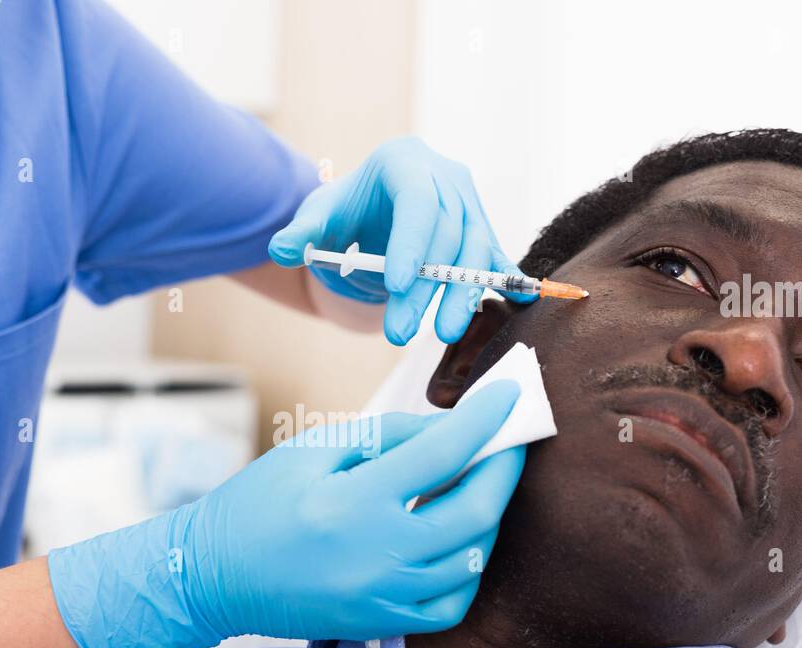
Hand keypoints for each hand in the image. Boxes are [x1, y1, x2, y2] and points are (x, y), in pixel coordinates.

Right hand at [48, 380, 525, 647]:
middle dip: (504, 469)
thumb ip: (386, 435)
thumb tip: (449, 425)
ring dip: (488, 518)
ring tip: (480, 486)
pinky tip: (461, 543)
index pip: (443, 454)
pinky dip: (468, 571)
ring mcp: (381, 596)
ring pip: (471, 560)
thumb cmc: (256, 502)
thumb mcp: (312, 449)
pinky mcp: (380, 623)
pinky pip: (450, 606)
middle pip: (473, 512)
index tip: (510, 396)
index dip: (486, 421)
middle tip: (511, 442)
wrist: (211, 576)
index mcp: (352, 501)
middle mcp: (375, 553)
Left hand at [268, 137, 527, 345]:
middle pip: (445, 232)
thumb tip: (280, 249)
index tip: (397, 284)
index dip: (411, 242)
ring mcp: (469, 203)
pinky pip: (497, 255)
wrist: (373, 216)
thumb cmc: (347, 213)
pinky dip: (507, 278)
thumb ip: (299, 234)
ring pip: (476, 248)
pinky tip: (521, 301)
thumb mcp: (318, 219)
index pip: (415, 200)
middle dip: (425, 286)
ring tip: (441, 332)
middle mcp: (445, 177)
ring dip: (463, 294)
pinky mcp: (482, 232)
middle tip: (400, 331)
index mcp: (404, 161)